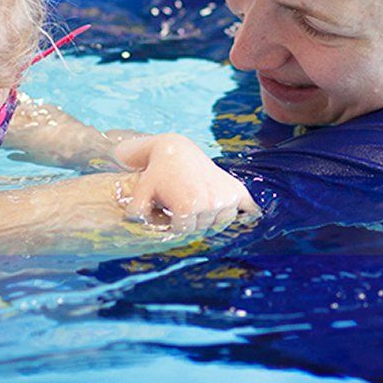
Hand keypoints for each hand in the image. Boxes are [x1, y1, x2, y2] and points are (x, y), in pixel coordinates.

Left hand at [112, 133, 258, 232]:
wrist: (176, 149)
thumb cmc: (156, 173)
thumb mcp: (141, 191)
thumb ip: (135, 212)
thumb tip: (132, 225)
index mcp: (188, 208)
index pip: (184, 232)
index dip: (175, 225)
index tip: (169, 213)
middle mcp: (210, 204)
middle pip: (203, 228)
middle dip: (192, 221)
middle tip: (182, 205)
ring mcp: (225, 197)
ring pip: (221, 223)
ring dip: (211, 218)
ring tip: (198, 203)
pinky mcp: (236, 190)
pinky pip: (248, 208)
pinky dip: (248, 212)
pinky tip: (249, 215)